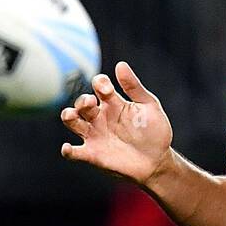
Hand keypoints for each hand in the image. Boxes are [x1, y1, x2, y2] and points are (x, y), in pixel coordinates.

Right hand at [60, 61, 173, 185]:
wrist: (157, 161)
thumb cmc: (154, 132)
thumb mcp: (148, 106)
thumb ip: (134, 87)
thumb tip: (121, 64)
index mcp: (113, 102)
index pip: (99, 86)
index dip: (100, 84)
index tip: (107, 90)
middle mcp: (100, 117)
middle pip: (82, 103)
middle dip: (83, 100)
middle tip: (90, 102)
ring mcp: (94, 135)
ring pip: (72, 122)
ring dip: (68, 116)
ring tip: (71, 114)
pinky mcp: (93, 154)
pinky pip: (75, 152)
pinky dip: (67, 151)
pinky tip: (68, 148)